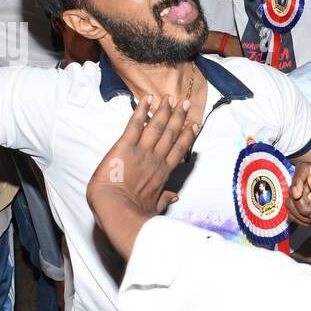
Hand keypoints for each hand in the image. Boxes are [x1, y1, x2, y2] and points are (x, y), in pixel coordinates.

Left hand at [86, 94, 198, 258]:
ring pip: (157, 126)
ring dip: (164, 110)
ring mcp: (142, 150)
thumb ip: (164, 199)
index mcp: (163, 173)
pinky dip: (141, 110)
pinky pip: (135, 124)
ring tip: (170, 98)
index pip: (178, 150)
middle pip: (171, 134)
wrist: (117, 208)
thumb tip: (174, 196)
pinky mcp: (125, 146)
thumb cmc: (134, 212)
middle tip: (185, 103)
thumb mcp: (153, 207)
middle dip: (179, 117)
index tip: (193, 126)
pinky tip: (147, 99)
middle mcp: (156, 158)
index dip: (187, 136)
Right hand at [288, 161, 310, 232]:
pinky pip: (292, 214)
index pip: (302, 169)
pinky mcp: (304, 208)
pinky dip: (301, 220)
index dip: (296, 180)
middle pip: (293, 189)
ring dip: (302, 214)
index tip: (297, 194)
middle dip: (302, 205)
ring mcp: (307, 196)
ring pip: (291, 203)